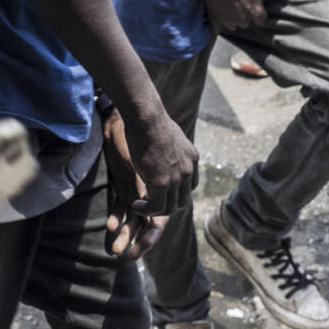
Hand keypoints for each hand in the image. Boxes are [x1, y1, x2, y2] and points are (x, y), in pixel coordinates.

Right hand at [103, 103, 195, 258]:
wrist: (146, 118)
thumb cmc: (151, 121)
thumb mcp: (168, 135)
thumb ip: (170, 147)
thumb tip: (163, 146)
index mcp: (192, 158)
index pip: (190, 185)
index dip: (176, 192)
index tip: (161, 191)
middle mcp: (187, 170)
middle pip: (182, 200)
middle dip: (166, 204)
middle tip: (149, 202)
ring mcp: (176, 178)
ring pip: (169, 208)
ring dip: (154, 210)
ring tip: (140, 206)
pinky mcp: (161, 183)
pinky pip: (156, 207)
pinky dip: (146, 210)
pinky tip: (136, 205)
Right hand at [202, 0, 291, 41]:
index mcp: (256, 12)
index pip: (262, 20)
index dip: (259, 12)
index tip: (255, 4)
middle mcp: (243, 20)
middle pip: (248, 23)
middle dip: (246, 15)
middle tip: (242, 2)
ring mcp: (229, 21)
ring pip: (234, 25)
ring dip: (234, 19)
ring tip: (230, 6)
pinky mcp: (216, 19)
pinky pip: (219, 28)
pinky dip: (220, 23)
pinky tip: (220, 15)